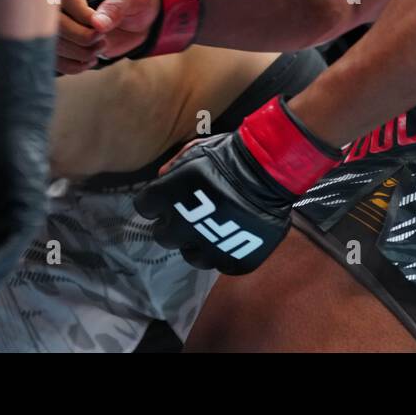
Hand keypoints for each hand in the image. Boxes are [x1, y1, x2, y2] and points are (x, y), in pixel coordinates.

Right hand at [57, 0, 159, 72]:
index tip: (103, 27)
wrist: (141, 17)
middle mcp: (63, 5)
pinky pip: (57, 60)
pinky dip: (75, 65)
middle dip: (82, 38)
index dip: (83, 17)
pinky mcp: (64, 45)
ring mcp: (62, 27)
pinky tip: (92, 59)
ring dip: (80, 54)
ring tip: (101, 47)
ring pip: (55, 44)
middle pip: (56, 25)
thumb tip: (97, 23)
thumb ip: (115, 7)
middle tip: (103, 39)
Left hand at [133, 97, 341, 274]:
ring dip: (196, 243)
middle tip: (187, 216)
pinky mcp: (233, 262)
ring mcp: (208, 249)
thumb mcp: (197, 150)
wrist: (270, 171)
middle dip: (172, 226)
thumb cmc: (230, 154)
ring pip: (191, 255)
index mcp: (168, 198)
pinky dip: (224, 252)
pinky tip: (232, 238)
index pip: (145, 206)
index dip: (155, 202)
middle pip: (163, 236)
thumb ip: (175, 167)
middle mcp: (182, 228)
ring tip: (211, 229)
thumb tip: (161, 179)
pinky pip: (220, 263)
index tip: (165, 200)